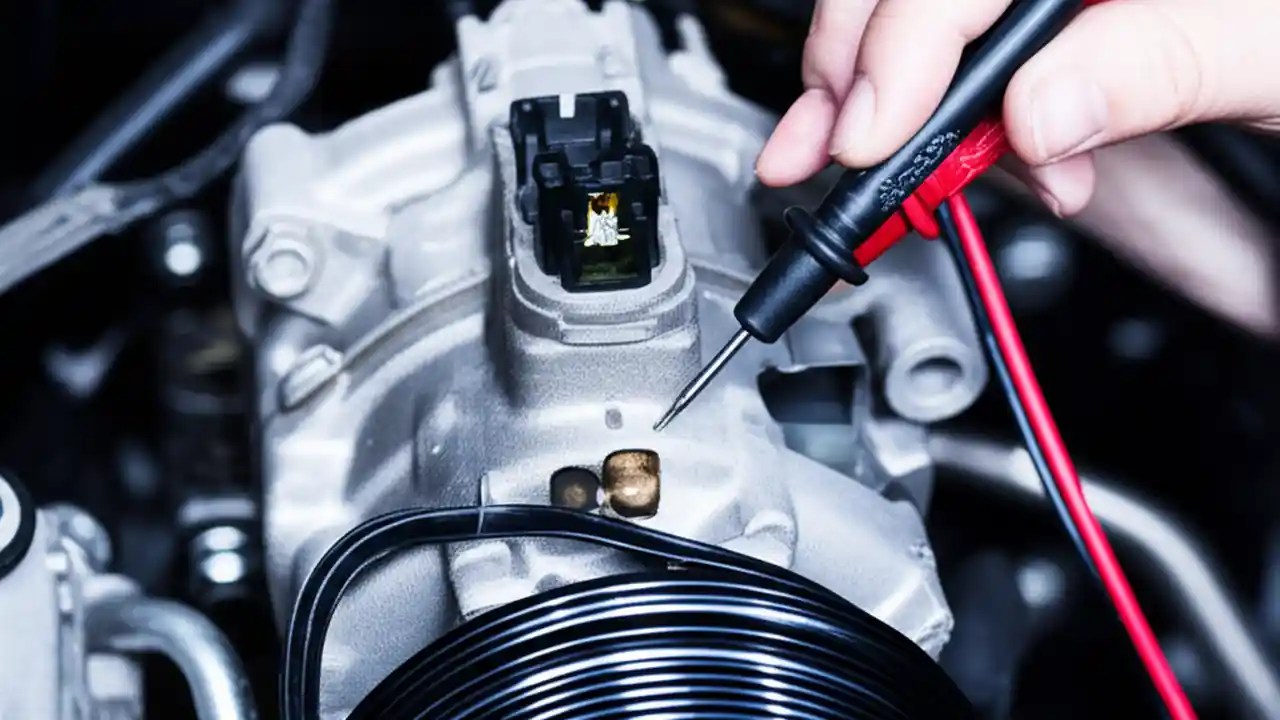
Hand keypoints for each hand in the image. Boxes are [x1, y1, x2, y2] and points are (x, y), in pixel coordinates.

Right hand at [757, 0, 1279, 215]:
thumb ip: (1167, 61)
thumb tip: (1039, 110)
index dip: (902, 42)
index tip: (871, 134)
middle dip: (863, 65)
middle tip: (832, 146)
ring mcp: (1071, 5)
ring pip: (934, 19)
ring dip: (888, 94)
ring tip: (878, 162)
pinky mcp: (1072, 33)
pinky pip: (981, 59)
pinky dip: (947, 114)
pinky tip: (961, 155)